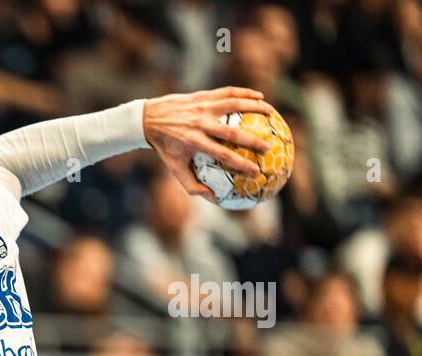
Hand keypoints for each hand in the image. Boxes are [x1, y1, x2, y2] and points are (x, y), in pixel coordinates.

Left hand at [143, 88, 277, 199]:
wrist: (149, 119)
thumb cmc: (165, 146)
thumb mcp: (174, 167)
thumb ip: (192, 184)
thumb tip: (214, 197)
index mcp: (193, 142)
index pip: (221, 154)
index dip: (239, 163)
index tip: (255, 170)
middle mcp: (199, 124)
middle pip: (231, 132)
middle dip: (252, 140)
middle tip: (269, 147)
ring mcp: (202, 107)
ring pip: (234, 104)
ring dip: (255, 108)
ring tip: (272, 113)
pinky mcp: (203, 95)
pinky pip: (228, 92)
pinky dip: (246, 93)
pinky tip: (260, 96)